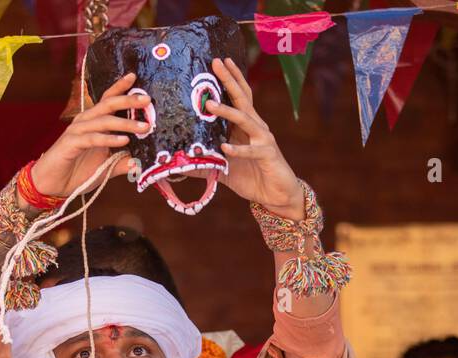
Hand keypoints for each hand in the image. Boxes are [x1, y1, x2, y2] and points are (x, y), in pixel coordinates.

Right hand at [32, 73, 148, 197]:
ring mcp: (77, 131)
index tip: (134, 77)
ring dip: (125, 123)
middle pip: (108, 104)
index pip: (108, 100)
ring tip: (144, 127)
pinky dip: (109, 139)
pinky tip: (124, 141)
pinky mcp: (71, 144)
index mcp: (93, 122)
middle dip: (128, 100)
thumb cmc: (78, 172)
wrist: (52, 185)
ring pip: (103, 121)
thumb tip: (144, 161)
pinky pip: (93, 138)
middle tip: (147, 100)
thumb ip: (124, 162)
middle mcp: (85, 122)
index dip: (120, 88)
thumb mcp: (107, 167)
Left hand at [206, 58, 303, 218]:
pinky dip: (238, 150)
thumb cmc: (252, 178)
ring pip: (245, 120)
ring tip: (209, 105)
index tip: (219, 61)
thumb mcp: (223, 170)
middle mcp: (256, 127)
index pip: (239, 96)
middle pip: (242, 99)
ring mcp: (263, 140)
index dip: (230, 79)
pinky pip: (251, 151)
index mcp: (246, 126)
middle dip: (229, 80)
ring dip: (227, 112)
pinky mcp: (268, 156)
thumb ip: (205, 164)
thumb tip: (180, 164)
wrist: (278, 195)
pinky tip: (225, 148)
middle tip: (216, 62)